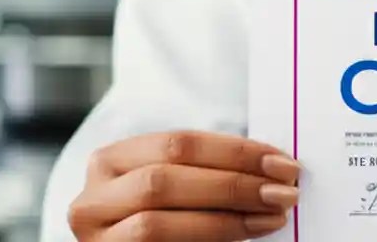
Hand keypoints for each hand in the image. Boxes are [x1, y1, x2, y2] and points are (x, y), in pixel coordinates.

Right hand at [68, 130, 301, 240]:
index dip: (235, 152)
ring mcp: (96, 238)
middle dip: (233, 184)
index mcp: (111, 161)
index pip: (178, 143)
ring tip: (271, 216)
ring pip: (155, 224)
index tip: (283, 163)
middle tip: (284, 191)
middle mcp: (93, 199)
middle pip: (164, 181)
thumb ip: (211, 171)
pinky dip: (210, 240)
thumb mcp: (180, 182)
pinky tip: (246, 234)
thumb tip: (275, 170)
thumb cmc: (167, 213)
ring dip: (225, 219)